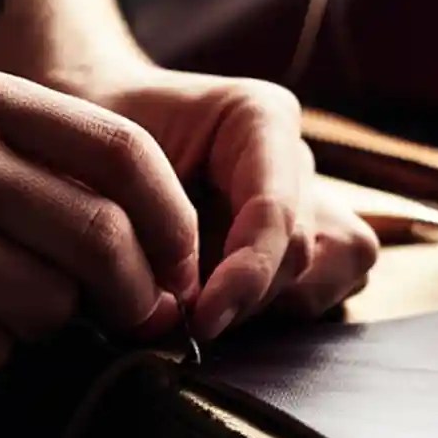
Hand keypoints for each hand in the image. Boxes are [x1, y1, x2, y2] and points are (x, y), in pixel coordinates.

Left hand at [51, 61, 379, 339]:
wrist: (96, 121)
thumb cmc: (97, 138)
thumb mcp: (113, 168)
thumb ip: (153, 224)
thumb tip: (186, 308)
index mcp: (259, 117)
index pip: (276, 211)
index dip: (247, 276)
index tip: (202, 320)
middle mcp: (294, 154)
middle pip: (310, 248)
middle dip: (252, 295)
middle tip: (192, 316)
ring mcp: (308, 192)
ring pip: (342, 265)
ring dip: (276, 300)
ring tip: (213, 303)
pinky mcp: (307, 231)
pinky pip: (327, 280)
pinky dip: (281, 303)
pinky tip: (228, 301)